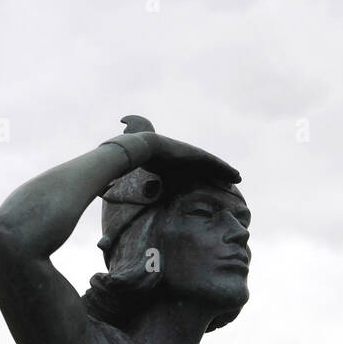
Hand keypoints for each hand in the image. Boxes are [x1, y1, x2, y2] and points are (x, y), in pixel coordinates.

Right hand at [108, 115, 240, 183]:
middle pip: (203, 166)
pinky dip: (224, 169)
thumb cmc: (129, 164)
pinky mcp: (192, 154)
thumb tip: (105, 193)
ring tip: (237, 177)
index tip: (209, 184)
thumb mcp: (131, 178)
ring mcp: (186, 154)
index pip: (188, 170)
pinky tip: (235, 176)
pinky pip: (213, 163)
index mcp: (169, 162)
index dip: (199, 176)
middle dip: (216, 172)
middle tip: (230, 180)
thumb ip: (125, 183)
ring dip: (225, 171)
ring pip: (211, 164)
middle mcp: (180, 156)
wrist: (131, 150)